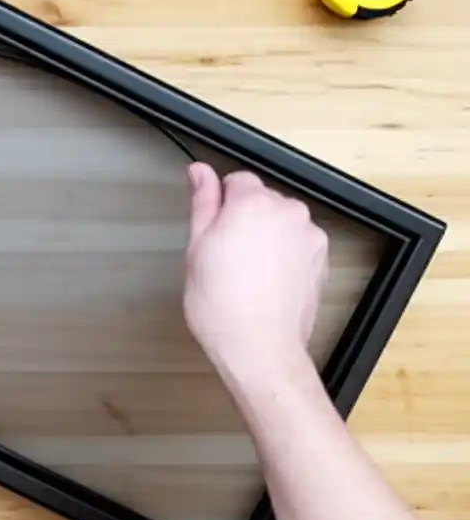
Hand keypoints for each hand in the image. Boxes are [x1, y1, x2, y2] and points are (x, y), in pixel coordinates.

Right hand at [183, 163, 327, 373]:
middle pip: (262, 200)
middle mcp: (287, 212)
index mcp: (252, 203)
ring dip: (267, 236)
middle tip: (226, 256)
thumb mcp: (197, 248)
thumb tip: (200, 172)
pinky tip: (267, 280)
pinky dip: (285, 255)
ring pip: (281, 222)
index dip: (221, 205)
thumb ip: (203, 202)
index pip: (237, 181)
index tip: (214, 231)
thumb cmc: (221, 304)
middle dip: (245, 220)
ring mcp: (309, 235)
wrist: (259, 347)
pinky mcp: (322, 258)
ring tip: (248, 272)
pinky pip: (298, 243)